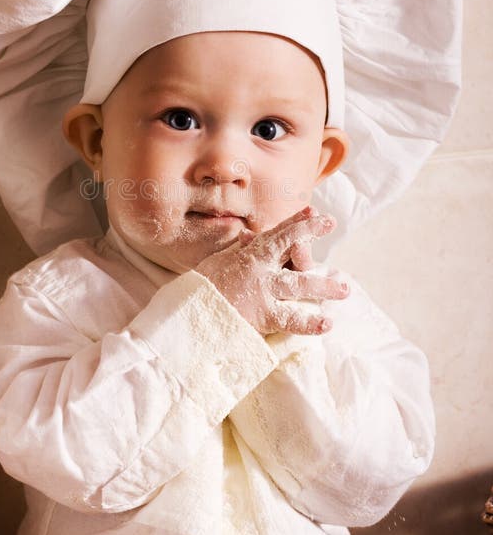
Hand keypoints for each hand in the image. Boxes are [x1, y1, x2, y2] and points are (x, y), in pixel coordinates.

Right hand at [195, 205, 348, 335]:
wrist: (189, 315)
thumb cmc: (203, 289)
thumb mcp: (218, 262)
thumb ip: (237, 250)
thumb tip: (249, 236)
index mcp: (248, 255)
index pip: (277, 233)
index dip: (297, 221)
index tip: (314, 211)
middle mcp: (258, 269)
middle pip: (290, 246)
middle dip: (310, 233)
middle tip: (330, 223)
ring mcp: (262, 291)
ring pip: (299, 285)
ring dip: (324, 286)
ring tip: (345, 288)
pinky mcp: (263, 316)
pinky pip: (292, 319)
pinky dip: (310, 323)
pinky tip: (328, 323)